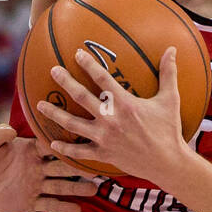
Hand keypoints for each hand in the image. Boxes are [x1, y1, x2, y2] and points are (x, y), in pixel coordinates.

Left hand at [0, 124, 97, 211]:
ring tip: (93, 190)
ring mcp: (36, 185)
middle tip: (95, 170)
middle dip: (77, 169)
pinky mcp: (31, 202)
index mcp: (31, 150)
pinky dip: (62, 208)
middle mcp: (38, 167)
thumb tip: (8, 130)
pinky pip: (48, 205)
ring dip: (76, 189)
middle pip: (61, 168)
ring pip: (59, 187)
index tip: (80, 145)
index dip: (63, 146)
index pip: (50, 147)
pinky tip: (76, 209)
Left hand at [35, 46, 188, 184]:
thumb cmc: (169, 129)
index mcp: (125, 104)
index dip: (88, 64)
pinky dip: (65, 148)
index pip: (102, 78)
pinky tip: (52, 143)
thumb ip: (168, 73)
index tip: (76, 53)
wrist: (168, 163)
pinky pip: (79, 152)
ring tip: (39, 105)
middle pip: (81, 97)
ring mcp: (104, 138)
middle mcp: (110, 119)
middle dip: (65, 82)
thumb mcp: (170, 99)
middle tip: (53, 71)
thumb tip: (172, 49)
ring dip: (55, 114)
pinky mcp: (103, 154)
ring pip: (73, 124)